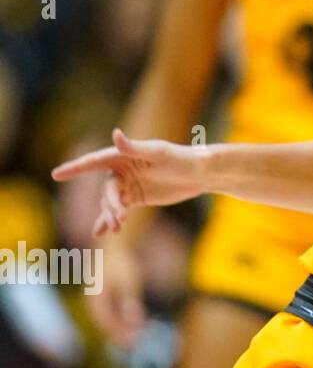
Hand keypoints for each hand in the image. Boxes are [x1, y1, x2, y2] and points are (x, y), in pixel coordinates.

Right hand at [51, 129, 208, 237]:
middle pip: (107, 190)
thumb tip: (115, 134)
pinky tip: (104, 233)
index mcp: (124, 155)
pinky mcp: (136, 198)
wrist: (201, 174)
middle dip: (110, 205)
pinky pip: (118, 210)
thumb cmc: (182, 158)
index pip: (95, 161)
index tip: (56, 174)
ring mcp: (128, 184)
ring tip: (115, 228)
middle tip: (120, 218)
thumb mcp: (160, 153)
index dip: (76, 168)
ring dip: (110, 216)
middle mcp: (122, 169)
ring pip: (110, 203)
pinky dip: (111, 221)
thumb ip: (135, 148)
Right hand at [87, 232, 147, 347]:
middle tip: (136, 346)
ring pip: (108, 320)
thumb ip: (131, 302)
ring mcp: (97, 300)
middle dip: (120, 336)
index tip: (133, 344)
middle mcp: (92, 302)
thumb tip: (135, 322)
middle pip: (105, 324)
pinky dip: (122, 321)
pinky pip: (111, 314)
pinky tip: (136, 325)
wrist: (114, 247)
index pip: (105, 323)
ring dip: (121, 330)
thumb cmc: (122, 263)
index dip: (118, 335)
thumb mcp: (129, 281)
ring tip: (138, 338)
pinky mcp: (103, 298)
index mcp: (94, 299)